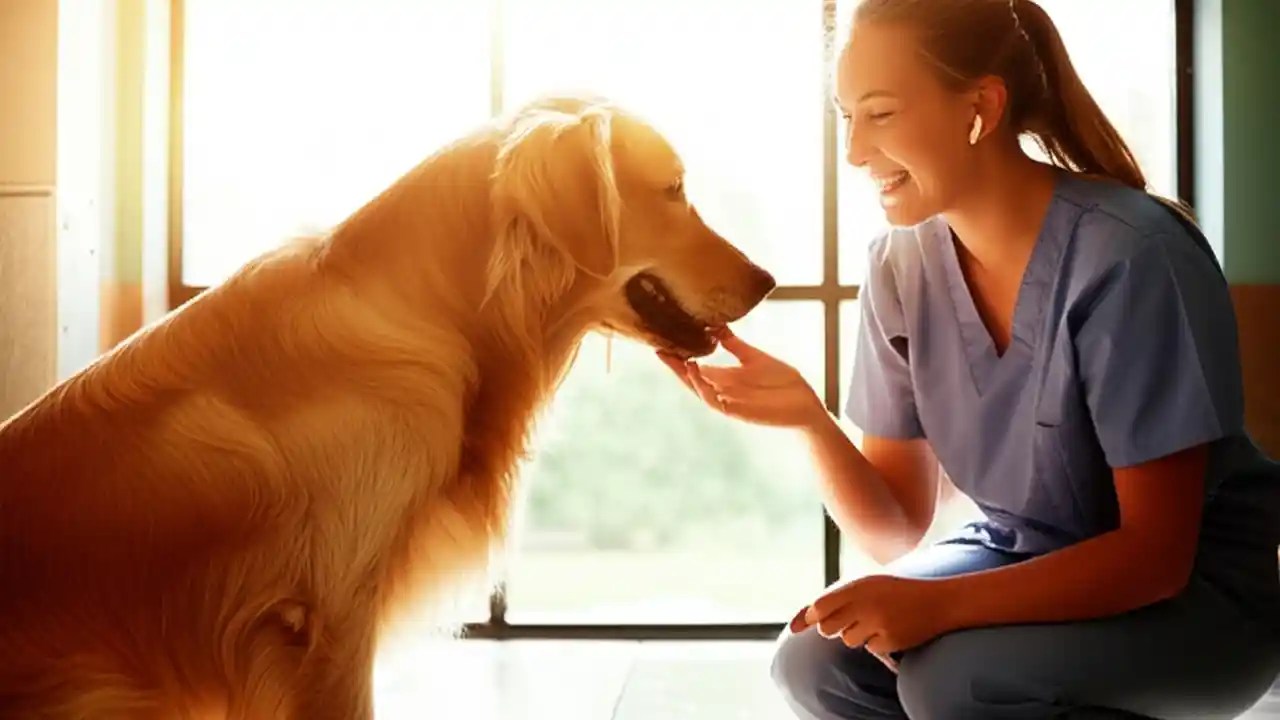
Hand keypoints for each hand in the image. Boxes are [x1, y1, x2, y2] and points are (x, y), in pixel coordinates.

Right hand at [656, 327, 827, 428]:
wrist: (804, 404)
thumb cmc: (783, 383)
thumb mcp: (754, 357)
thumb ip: (733, 344)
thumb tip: (716, 325)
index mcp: (725, 377)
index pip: (695, 365)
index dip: (679, 356)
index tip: (663, 340)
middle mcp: (723, 389)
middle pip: (691, 378)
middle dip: (674, 365)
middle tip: (658, 348)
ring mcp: (728, 401)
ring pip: (699, 390)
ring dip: (686, 376)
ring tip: (676, 357)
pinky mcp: (736, 411)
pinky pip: (714, 400)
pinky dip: (703, 386)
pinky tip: (697, 370)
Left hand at [790, 575, 950, 672]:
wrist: (939, 601)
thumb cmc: (898, 592)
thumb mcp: (869, 585)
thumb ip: (840, 597)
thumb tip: (807, 616)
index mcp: (858, 586)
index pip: (820, 606)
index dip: (808, 618)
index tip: (797, 627)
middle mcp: (865, 603)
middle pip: (828, 628)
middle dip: (832, 628)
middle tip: (851, 620)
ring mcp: (878, 623)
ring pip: (848, 640)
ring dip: (857, 635)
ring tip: (877, 622)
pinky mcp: (890, 640)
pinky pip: (869, 648)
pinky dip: (877, 643)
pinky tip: (892, 630)